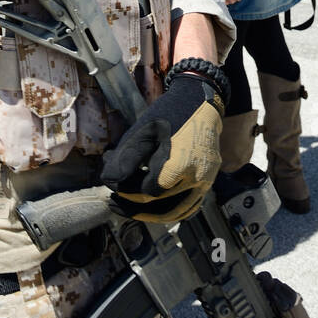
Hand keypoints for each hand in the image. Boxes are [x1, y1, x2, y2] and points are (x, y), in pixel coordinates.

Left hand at [100, 72, 222, 223]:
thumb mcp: (144, 132)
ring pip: (176, 213)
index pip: (147, 192)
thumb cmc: (170, 113)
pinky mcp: (208, 182)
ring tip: (129, 208)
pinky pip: (189, 208)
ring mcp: (206, 183)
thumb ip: (126, 158)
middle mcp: (196, 179)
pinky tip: (152, 209)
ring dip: (151, 215)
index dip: (126, 192)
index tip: (111, 186)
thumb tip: (109, 181)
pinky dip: (170, 212)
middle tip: (114, 202)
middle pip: (160, 207)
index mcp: (179, 166)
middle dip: (133, 207)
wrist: (200, 102)